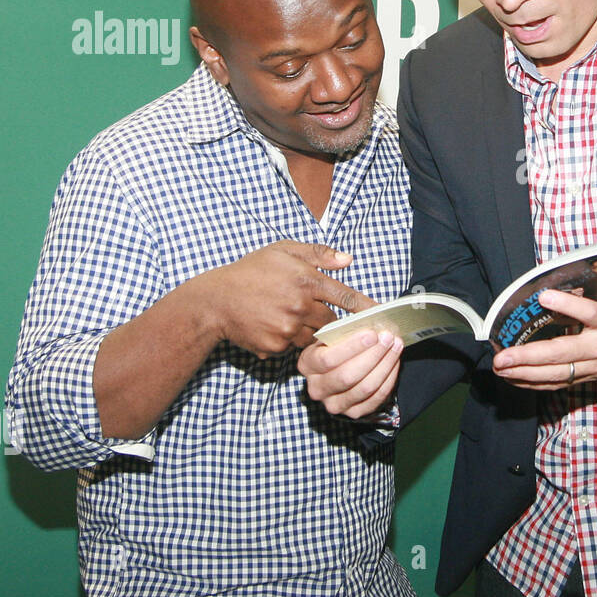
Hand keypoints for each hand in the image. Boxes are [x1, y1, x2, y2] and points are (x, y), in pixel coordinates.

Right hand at [191, 240, 371, 358]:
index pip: (345, 295)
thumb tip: (348, 260)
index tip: (382, 313)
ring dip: (309, 329)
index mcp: (305, 280)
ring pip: (313, 335)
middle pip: (331, 320)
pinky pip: (293, 346)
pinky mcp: (276, 347)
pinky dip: (290, 339)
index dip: (365, 306)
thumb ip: (318, 254)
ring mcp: (287, 329)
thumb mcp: (283, 250)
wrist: (215, 301)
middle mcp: (300, 306)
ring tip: (288, 315)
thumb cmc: (251, 271)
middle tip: (313, 309)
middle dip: (329, 317)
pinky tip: (273, 324)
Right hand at [299, 329, 402, 417]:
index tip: (372, 334)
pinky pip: (376, 398)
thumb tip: (373, 324)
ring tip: (396, 346)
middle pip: (347, 376)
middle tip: (388, 338)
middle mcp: (317, 389)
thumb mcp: (334, 336)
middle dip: (373, 355)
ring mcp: (334, 404)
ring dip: (385, 365)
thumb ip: (347, 331)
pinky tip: (394, 362)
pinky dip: (389, 378)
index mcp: (307, 365)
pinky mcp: (353, 413)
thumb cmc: (338, 347)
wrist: (341, 369)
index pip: (327, 359)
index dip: (352, 347)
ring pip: (365, 388)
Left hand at [491, 289, 596, 388]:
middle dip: (528, 357)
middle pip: (562, 353)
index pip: (589, 312)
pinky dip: (534, 382)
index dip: (567, 305)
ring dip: (524, 373)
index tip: (544, 296)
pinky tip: (515, 379)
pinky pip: (558, 384)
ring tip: (501, 369)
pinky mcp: (589, 379)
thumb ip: (592, 297)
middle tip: (502, 357)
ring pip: (556, 375)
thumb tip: (559, 287)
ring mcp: (594, 367)